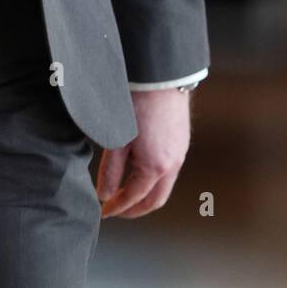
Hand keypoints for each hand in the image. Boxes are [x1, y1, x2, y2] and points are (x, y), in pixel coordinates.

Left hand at [95, 88, 191, 218]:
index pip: (134, 198)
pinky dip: (154, 179)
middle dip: (135, 209)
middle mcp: (173, 164)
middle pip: (155, 200)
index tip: (104, 211)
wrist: (159, 76)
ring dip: (146, 194)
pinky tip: (140, 171)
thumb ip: (111, 170)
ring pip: (164, 185)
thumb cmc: (134, 103)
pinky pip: (170, 170)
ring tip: (125, 193)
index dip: (118, 208)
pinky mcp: (182, 140)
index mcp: (155, 167)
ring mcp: (180, 152)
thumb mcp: (116, 139)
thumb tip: (105, 195)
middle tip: (116, 210)